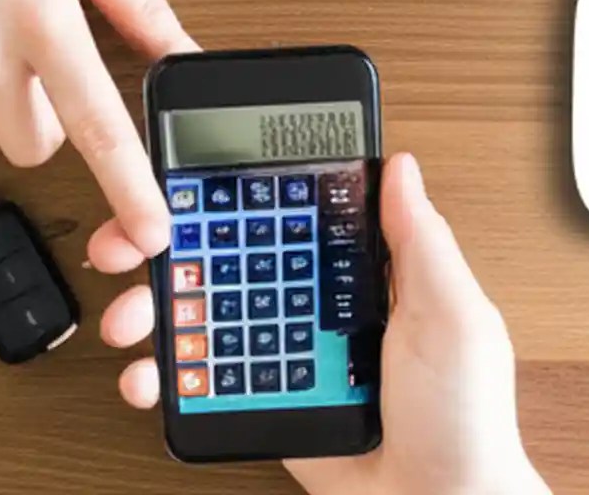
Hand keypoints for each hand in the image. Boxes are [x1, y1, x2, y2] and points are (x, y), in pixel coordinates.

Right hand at [96, 153, 551, 494]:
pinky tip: (146, 375)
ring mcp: (280, 354)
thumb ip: (419, 244)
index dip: (227, 199)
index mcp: (354, 276)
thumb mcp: (452, 318)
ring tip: (126, 319)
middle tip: (125, 246)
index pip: (280, 218)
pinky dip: (162, 376)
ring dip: (150, 311)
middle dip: (164, 250)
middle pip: (223, 262)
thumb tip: (398, 168)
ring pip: (200, 318)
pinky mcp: (260, 399)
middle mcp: (309, 307)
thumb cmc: (464, 419)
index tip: (180, 185)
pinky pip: (202, 381)